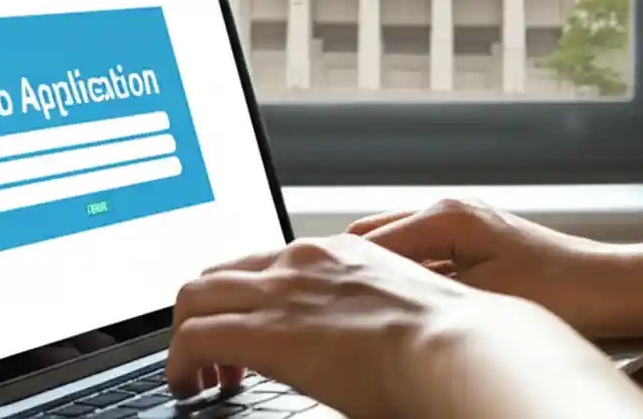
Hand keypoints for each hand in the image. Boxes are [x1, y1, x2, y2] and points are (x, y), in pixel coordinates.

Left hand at [164, 234, 608, 418]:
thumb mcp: (404, 316)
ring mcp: (282, 289)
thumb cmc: (453, 344)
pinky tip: (191, 388)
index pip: (266, 260)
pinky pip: (192, 336)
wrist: (462, 349)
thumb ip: (376, 322)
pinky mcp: (264, 327)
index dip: (245, 297)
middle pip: (220, 271)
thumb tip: (376, 352)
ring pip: (194, 296)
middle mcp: (303, 259)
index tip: (245, 331)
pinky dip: (180, 363)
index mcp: (340, 254)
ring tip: (197, 376)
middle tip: (214, 358)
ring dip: (187, 336)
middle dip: (205, 311)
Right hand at [348, 198, 642, 339]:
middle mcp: (450, 210)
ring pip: (396, 245)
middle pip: (374, 236)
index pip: (367, 241)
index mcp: (445, 216)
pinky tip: (402, 305)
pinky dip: (405, 276)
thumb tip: (373, 290)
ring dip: (377, 273)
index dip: (339, 270)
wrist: (612, 288)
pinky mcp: (475, 242)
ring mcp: (463, 224)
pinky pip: (422, 255)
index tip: (314, 293)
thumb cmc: (559, 293)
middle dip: (349, 267)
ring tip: (356, 307)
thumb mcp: (479, 297)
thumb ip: (420, 288)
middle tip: (324, 303)